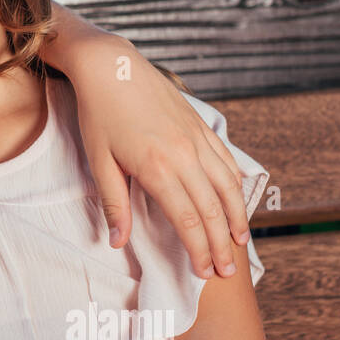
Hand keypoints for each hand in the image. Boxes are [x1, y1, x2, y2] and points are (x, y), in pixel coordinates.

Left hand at [68, 36, 251, 279]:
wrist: (111, 66)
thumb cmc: (99, 114)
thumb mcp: (99, 162)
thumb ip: (114, 204)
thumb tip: (117, 243)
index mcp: (157, 169)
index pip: (188, 221)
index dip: (199, 250)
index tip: (203, 273)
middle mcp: (184, 155)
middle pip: (213, 210)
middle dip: (221, 245)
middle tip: (227, 272)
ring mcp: (197, 139)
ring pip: (228, 186)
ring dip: (237, 218)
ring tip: (240, 244)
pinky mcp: (201, 126)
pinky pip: (226, 160)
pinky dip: (236, 185)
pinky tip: (238, 201)